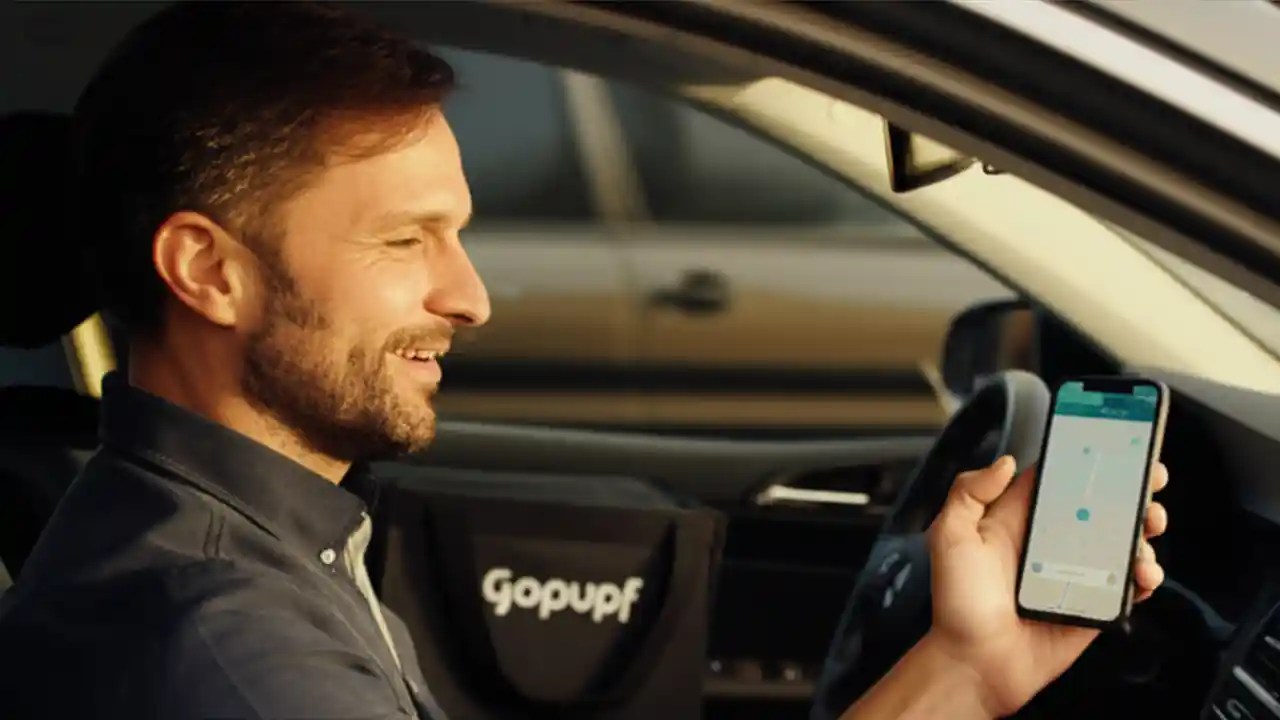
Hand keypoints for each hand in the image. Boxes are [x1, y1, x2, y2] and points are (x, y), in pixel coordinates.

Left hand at [926, 456, 1168, 716]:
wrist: (976, 662)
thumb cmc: (958, 603)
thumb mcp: (950, 536)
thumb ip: (969, 492)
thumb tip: (1006, 461)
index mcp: (1020, 517)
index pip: (1061, 478)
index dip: (1091, 460)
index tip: (1119, 445)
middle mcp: (1052, 540)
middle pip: (1102, 505)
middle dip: (1132, 489)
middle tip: (1152, 480)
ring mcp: (1077, 571)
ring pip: (1123, 540)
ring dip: (1145, 529)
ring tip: (1149, 527)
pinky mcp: (1094, 603)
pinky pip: (1128, 584)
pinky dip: (1145, 575)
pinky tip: (1143, 573)